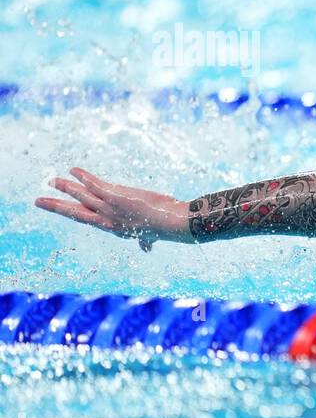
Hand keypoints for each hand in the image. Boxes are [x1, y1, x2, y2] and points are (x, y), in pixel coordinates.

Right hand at [35, 168, 190, 249]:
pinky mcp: (115, 197)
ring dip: (65, 187)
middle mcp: (107, 221)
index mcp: (114, 229)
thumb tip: (147, 248)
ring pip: (81, 196)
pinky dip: (82, 176)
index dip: (74, 212)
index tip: (62, 208)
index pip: (89, 219)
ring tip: (51, 180)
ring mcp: (110, 209)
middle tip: (38, 200)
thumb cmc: (164, 229)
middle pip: (75, 212)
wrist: (174, 224)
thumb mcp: (150, 237)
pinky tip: (72, 169)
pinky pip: (94, 184)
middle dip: (55, 206)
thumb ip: (144, 241)